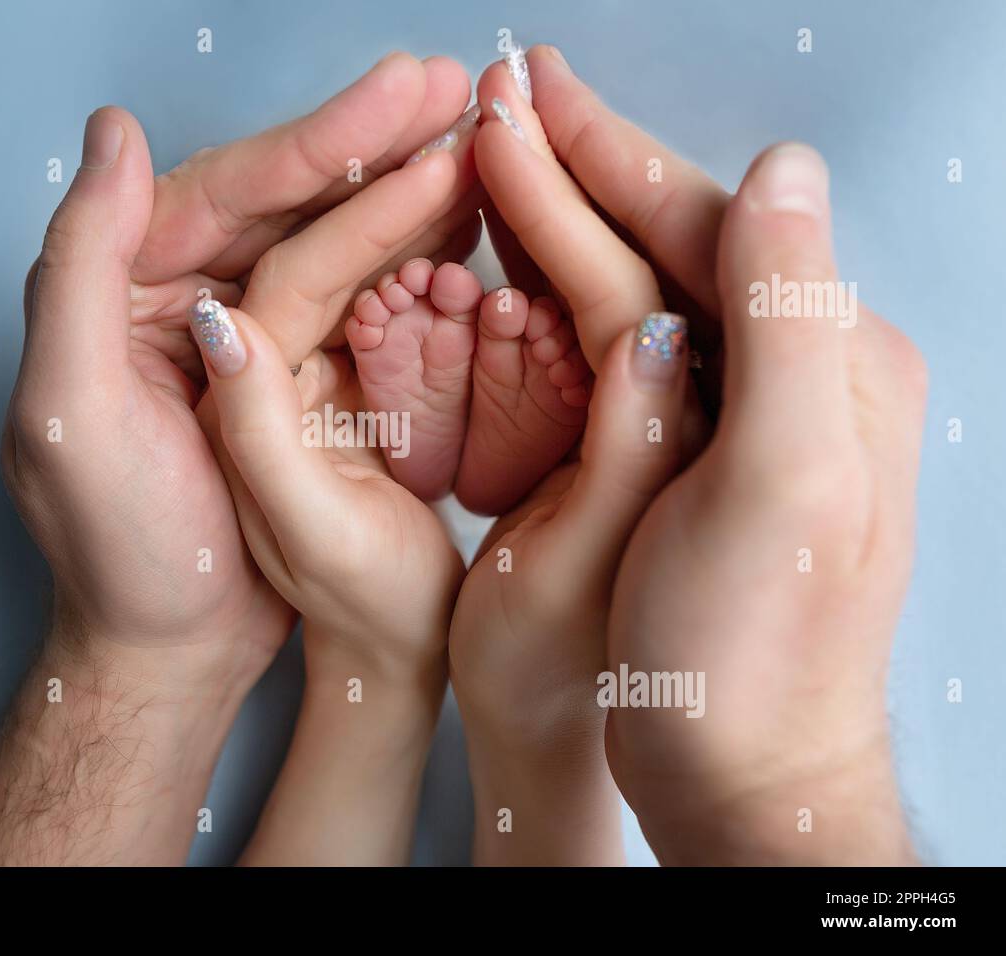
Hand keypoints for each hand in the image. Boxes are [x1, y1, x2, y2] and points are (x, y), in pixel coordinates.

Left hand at [4, 53, 472, 686]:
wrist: (173, 652)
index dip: (318, 140)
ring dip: (401, 192)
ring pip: (331, 244)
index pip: (227, 193)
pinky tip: (462, 227)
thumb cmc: (115, 553)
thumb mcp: (68, 411)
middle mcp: (186, 300)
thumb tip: (113, 134)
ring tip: (476, 145)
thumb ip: (81, 266)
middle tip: (455, 92)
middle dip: (372, 146)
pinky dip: (409, 263)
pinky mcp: (297, 380)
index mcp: (125, 292)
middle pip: (288, 204)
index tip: (400, 95)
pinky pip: (357, 305)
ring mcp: (249, 339)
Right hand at [474, 46, 924, 863]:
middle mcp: (798, 375)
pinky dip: (571, 293)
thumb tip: (781, 168)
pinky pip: (631, 346)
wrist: (740, 775)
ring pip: (648, 284)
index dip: (608, 157)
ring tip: (503, 157)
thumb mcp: (785, 487)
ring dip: (570, 214)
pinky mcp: (702, 458)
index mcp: (827, 367)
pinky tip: (525, 268)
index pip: (707, 227)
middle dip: (585, 163)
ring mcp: (749, 415)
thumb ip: (789, 321)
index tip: (525, 95)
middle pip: (677, 240)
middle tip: (507, 93)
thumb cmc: (755, 658)